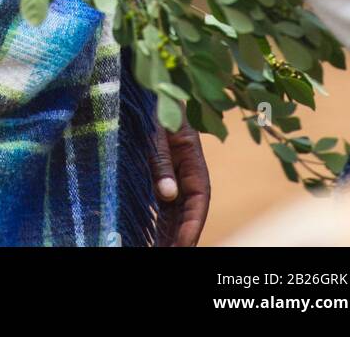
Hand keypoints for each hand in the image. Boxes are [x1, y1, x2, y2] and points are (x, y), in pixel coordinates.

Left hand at [150, 114, 210, 246]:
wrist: (152, 92)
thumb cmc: (156, 108)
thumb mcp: (157, 131)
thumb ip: (162, 161)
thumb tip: (168, 195)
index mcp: (194, 163)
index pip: (197, 202)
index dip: (191, 227)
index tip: (182, 247)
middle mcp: (188, 176)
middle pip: (188, 215)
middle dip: (180, 239)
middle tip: (165, 256)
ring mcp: (176, 180)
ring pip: (176, 216)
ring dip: (170, 237)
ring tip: (158, 253)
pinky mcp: (163, 180)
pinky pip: (165, 209)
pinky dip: (161, 227)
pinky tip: (155, 241)